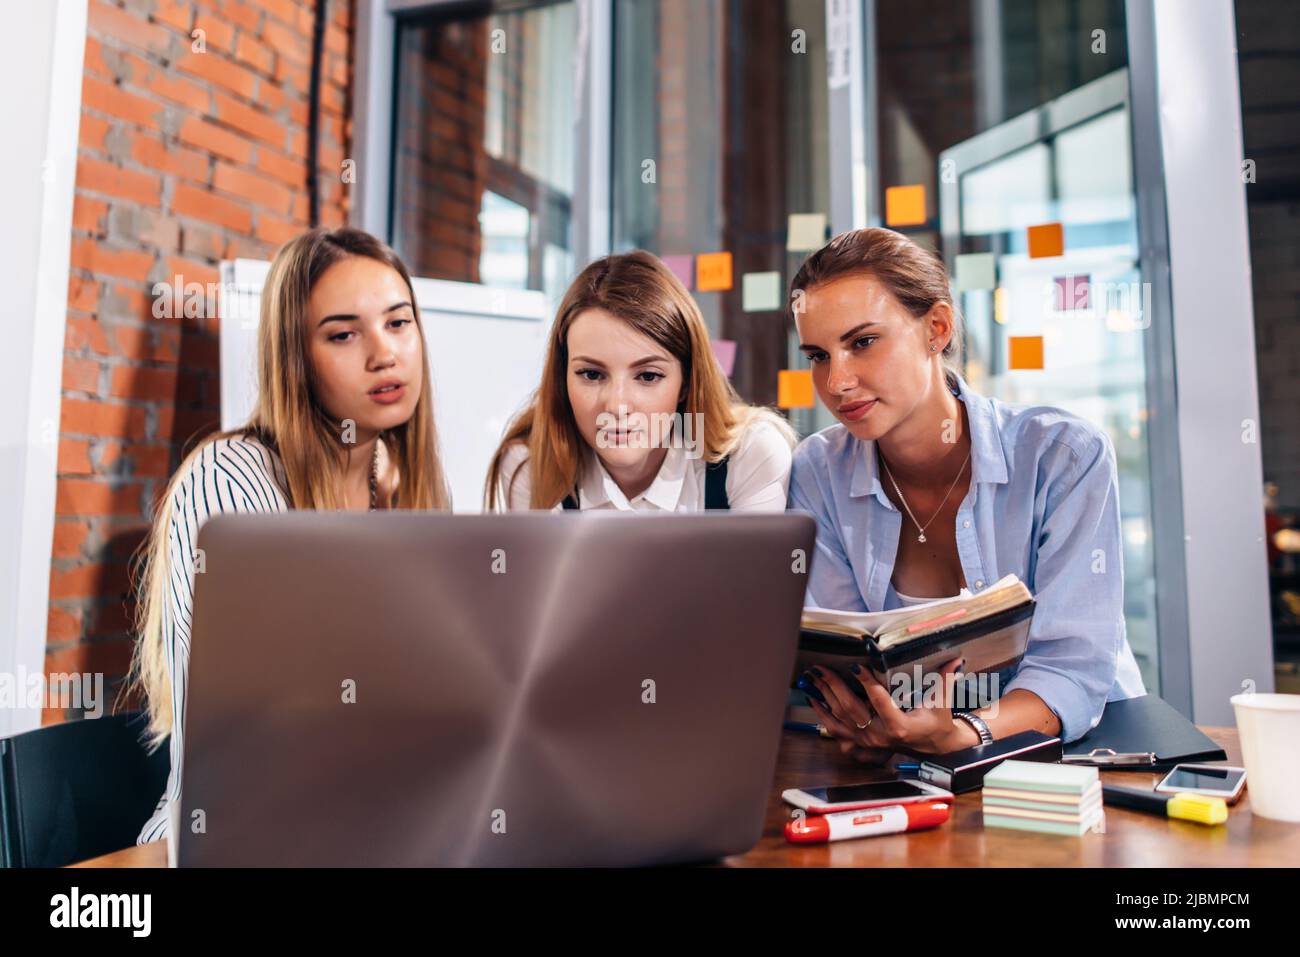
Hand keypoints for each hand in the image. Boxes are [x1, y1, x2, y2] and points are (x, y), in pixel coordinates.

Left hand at [803, 657, 974, 757]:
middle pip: (852, 709)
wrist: (933, 748)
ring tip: (813, 678)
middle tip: (823, 668)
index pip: (880, 702)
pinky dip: (823, 713)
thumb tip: (955, 658)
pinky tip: (813, 698)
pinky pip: (836, 729)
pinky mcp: (860, 742)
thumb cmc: (937, 722)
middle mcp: (880, 736)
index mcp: (900, 726)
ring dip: (824, 696)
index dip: (867, 683)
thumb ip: (945, 679)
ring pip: (840, 718)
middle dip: (834, 686)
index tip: (856, 666)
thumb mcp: (942, 702)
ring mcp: (868, 741)